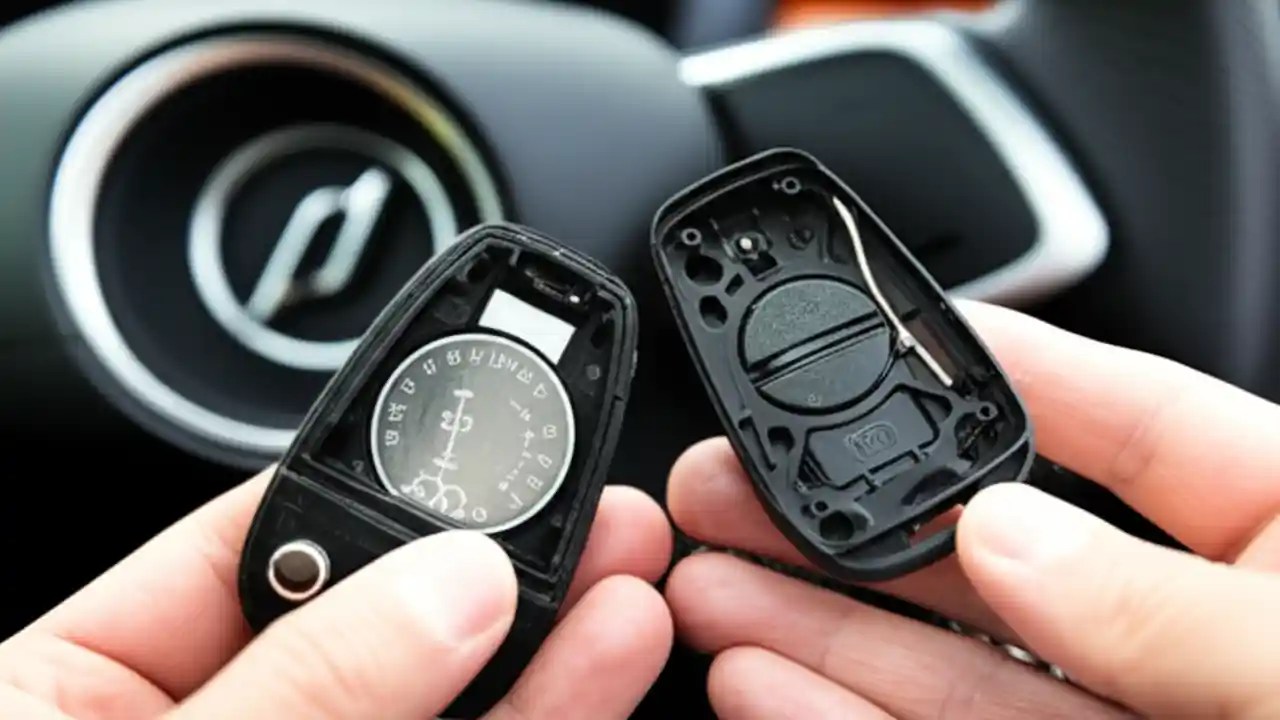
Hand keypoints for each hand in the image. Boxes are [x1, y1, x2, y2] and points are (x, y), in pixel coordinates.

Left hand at [0, 472, 672, 718]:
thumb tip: (442, 587)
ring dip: (542, 651)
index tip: (476, 467)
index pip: (247, 553)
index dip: (371, 499)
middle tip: (583, 518)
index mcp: (79, 699)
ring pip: (440, 718)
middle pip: (367, 627)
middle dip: (486, 569)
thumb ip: (301, 693)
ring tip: (624, 580)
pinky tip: (600, 669)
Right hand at [665, 300, 1279, 718]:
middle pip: (997, 554)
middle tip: (741, 488)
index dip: (997, 371)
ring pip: (952, 670)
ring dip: (823, 631)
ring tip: (717, 590)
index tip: (878, 341)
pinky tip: (775, 691)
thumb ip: (1185, 613)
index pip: (1130, 424)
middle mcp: (1203, 641)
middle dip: (855, 515)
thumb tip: (1017, 539)